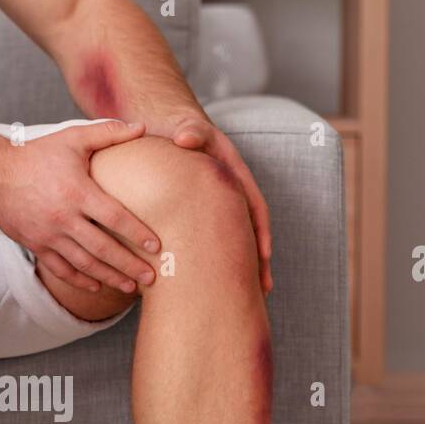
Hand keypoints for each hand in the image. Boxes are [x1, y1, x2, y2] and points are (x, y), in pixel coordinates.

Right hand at [0, 120, 159, 293]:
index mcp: (77, 192)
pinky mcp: (36, 246)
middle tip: (151, 277)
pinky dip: (81, 281)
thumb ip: (108, 133)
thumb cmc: (36, 155)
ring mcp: (49, 236)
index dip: (137, 233)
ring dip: (110, 277)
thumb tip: (142, 127)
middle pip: (103, 248)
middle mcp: (64, 218)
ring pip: (84, 264)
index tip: (155, 246)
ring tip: (131, 286)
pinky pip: (61, 270)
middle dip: (129, 265)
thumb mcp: (72, 138)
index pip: (115, 217)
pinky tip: (98, 285)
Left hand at [167, 113, 272, 293]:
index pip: (254, 206)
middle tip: (263, 290)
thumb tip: (185, 137)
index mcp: (234, 175)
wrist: (160, 129)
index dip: (260, 232)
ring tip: (246, 297)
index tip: (264, 256)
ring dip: (240, 266)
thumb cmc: (173, 128)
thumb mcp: (185, 126)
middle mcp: (230, 192)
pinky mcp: (199, 215)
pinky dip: (216, 260)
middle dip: (257, 260)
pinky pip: (211, 239)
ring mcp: (215, 205)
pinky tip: (211, 284)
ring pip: (232, 239)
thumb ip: (191, 132)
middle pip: (249, 230)